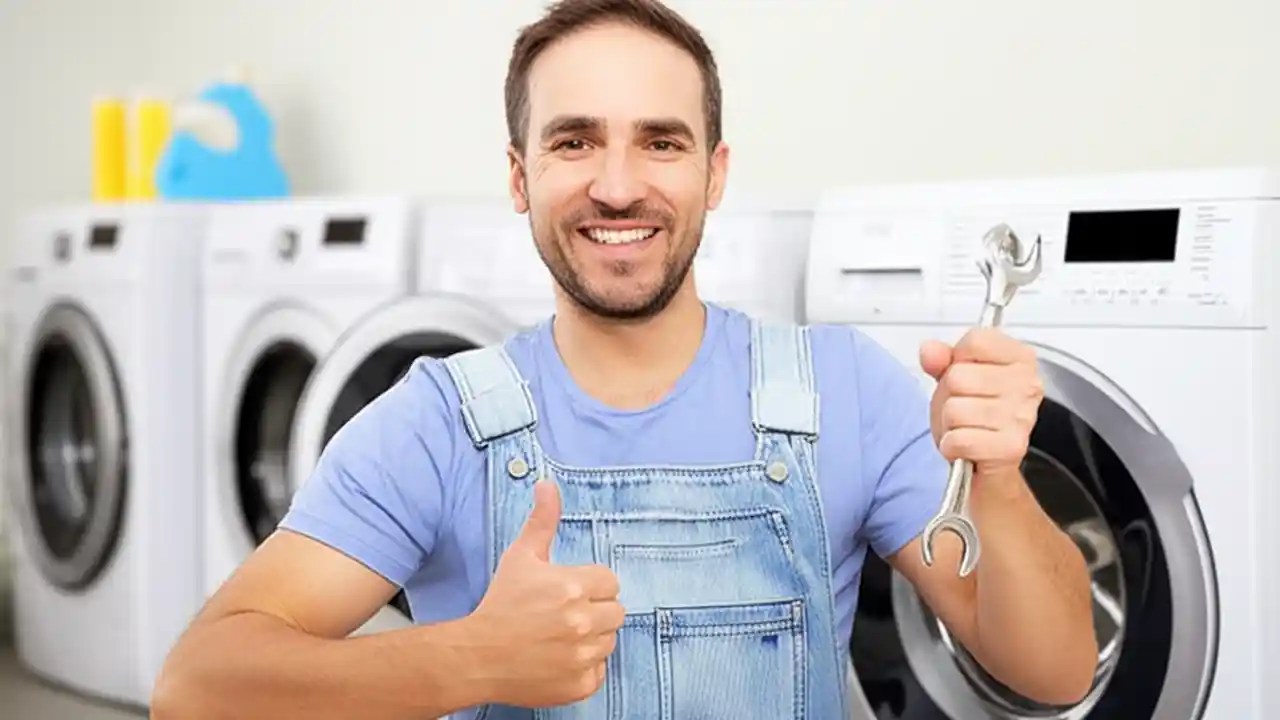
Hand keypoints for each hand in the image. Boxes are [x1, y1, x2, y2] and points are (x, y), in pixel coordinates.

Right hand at [467, 479, 623, 707]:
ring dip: (591, 639)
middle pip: (616, 612)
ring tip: (559, 637)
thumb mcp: (521, 557)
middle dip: (595, 611)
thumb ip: (542, 521)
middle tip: (565, 615)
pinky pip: (599, 671)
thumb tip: (548, 486)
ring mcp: (582, 656)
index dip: (590, 585)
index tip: (569, 592)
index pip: (609, 582)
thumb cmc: (499, 605)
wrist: (476, 657)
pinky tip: (559, 659)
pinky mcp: (579, 684)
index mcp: (572, 587)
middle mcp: (582, 622)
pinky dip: (583, 667)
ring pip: (609, 642)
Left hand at [920, 328, 1042, 479]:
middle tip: (964, 410)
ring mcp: (1021, 417)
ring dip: (949, 425)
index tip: (966, 374)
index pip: (976, 340)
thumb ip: (941, 359)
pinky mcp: (1011, 448)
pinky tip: (965, 447)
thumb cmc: (973, 418)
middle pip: (958, 376)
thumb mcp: (954, 380)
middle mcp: (1027, 385)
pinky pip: (959, 439)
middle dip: (949, 397)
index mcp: (1020, 359)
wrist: (987, 466)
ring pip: (955, 410)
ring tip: (965, 429)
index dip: (957, 359)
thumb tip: (930, 351)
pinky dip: (951, 446)